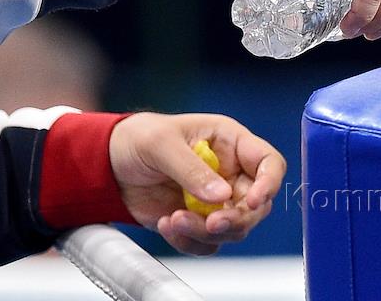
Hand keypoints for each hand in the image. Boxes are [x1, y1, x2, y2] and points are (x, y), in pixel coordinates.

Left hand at [108, 113, 284, 255]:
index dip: (269, 183)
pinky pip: (208, 243)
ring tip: (174, 220)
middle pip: (257, 205)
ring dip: (206, 232)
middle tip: (210, 224)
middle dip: (236, 219)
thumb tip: (222, 197)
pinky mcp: (198, 221)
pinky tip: (165, 224)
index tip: (254, 201)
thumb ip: (192, 169)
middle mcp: (230, 172)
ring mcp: (215, 200)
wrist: (110, 164)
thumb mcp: (161, 144)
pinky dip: (190, 241)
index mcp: (230, 142)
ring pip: (234, 228)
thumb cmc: (138, 138)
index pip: (268, 162)